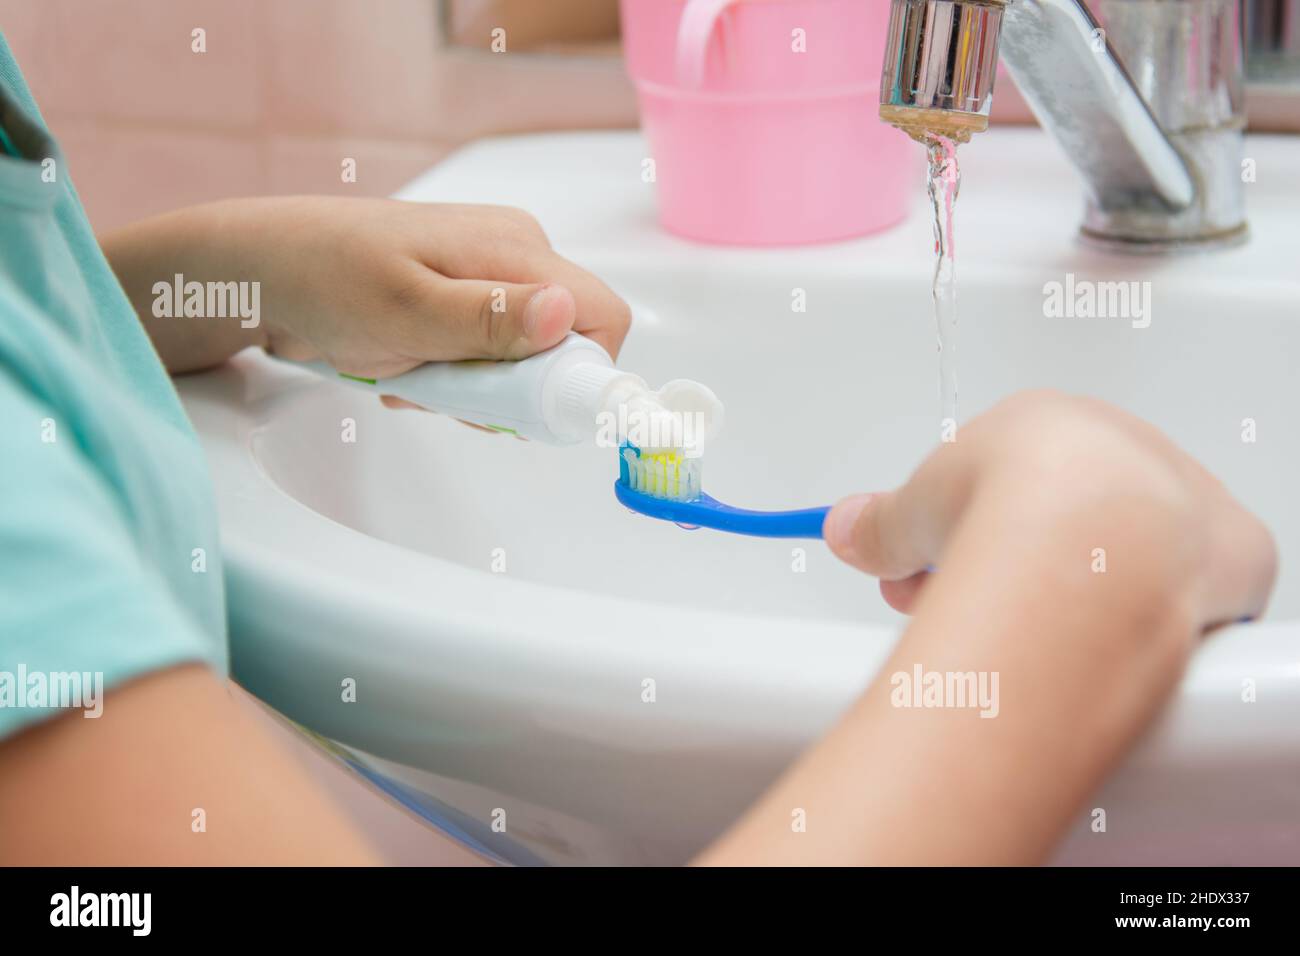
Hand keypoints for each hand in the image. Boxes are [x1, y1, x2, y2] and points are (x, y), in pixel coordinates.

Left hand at [106, 197, 631, 376]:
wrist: (257, 267)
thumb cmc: (322, 278)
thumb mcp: (404, 309)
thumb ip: (487, 318)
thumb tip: (565, 314)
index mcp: (516, 246)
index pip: (602, 318)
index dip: (578, 373)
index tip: (522, 405)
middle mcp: (514, 255)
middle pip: (563, 345)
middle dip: (515, 387)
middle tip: (449, 393)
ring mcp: (488, 276)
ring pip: (524, 356)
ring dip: (477, 386)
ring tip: (414, 378)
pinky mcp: (462, 297)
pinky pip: (488, 351)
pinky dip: (454, 374)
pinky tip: (406, 370)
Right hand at [700, 392, 1275, 864]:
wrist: (1088, 537)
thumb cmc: (1002, 498)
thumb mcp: (909, 509)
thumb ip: (879, 521)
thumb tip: (842, 527)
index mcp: (1048, 422)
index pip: (997, 476)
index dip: (952, 528)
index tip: (925, 567)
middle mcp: (1120, 448)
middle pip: (1056, 517)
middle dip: (995, 564)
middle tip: (955, 607)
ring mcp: (1182, 498)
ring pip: (1118, 551)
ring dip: (1061, 593)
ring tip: (1016, 634)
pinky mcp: (1231, 555)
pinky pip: (1189, 588)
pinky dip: (1149, 615)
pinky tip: (1109, 638)